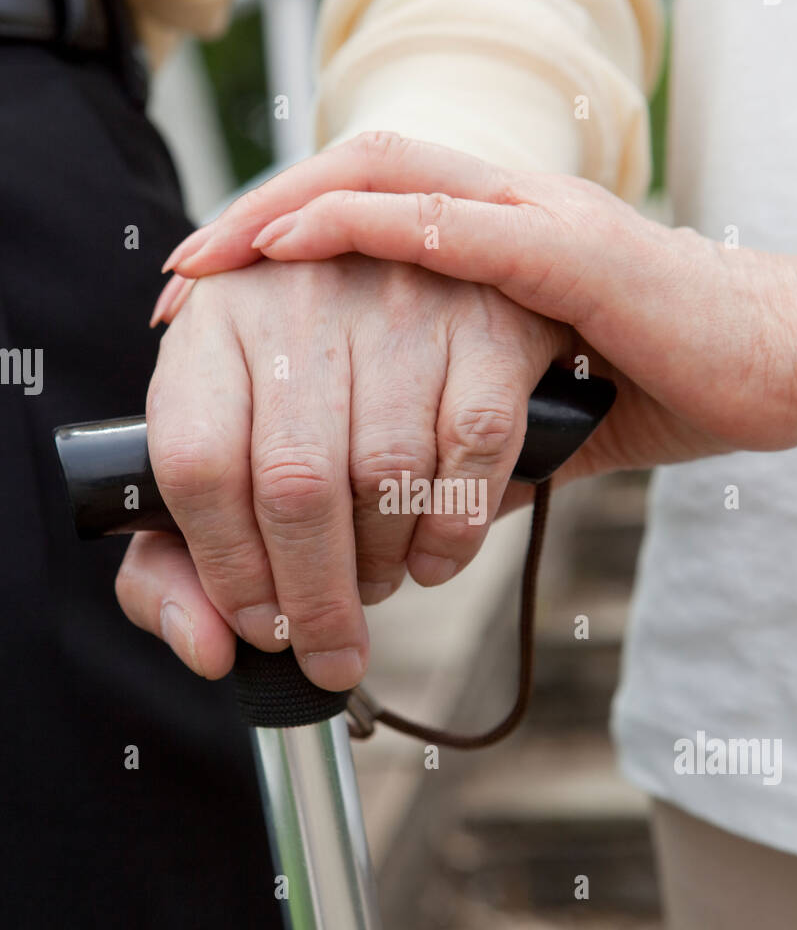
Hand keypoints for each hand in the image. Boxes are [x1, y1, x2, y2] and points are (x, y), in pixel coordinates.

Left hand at [117, 253, 569, 684]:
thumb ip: (177, 565)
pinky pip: (473, 450)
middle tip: (330, 652)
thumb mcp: (219, 451)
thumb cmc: (304, 392)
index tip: (259, 628)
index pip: (198, 464)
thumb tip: (209, 651)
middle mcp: (300, 300)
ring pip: (387, 474)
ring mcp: (399, 302)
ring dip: (384, 564)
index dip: (230, 569)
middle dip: (315, 599)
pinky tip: (433, 559)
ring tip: (376, 582)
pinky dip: (454, 531)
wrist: (428, 277)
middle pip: (296, 484)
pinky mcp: (486, 323)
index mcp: (212, 327)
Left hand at [159, 133, 796, 475]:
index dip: (281, 240)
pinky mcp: (577, 256)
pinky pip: (464, 230)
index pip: (370, 208)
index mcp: (497, 237)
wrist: (779, 362)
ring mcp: (542, 222)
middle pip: (359, 170)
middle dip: (259, 219)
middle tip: (185, 274)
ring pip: (395, 179)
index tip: (210, 297)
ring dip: (294, 214)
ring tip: (219, 257)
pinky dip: (379, 231)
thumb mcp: (541, 402)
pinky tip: (313, 245)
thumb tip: (406, 493)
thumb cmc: (668, 377)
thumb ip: (471, 427)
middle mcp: (511, 209)